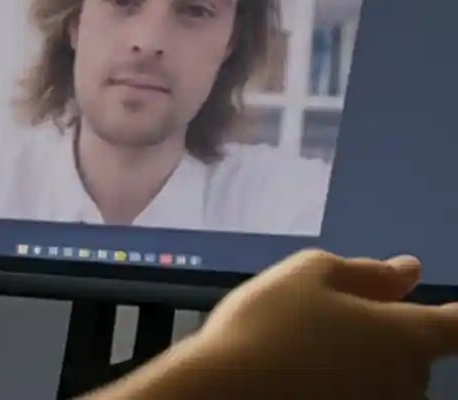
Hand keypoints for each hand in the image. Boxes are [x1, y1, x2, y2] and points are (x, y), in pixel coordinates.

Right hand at [188, 249, 457, 398]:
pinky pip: (355, 393)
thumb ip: (365, 271)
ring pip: (381, 375)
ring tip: (297, 348)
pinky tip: (294, 374)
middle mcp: (408, 381)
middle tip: (321, 315)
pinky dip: (337, 382)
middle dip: (381, 330)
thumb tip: (407, 271)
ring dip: (358, 359)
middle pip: (410, 350)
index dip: (454, 313)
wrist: (223, 392)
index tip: (443, 308)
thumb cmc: (268, 325)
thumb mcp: (307, 274)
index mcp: (407, 336)